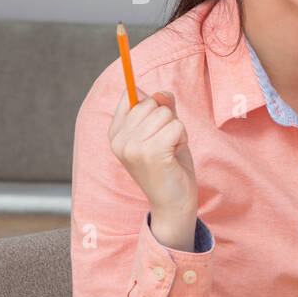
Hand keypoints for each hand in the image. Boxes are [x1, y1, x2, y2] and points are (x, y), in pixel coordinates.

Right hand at [109, 86, 197, 220]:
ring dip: (176, 131)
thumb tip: (162, 93)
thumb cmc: (169, 167)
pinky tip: (174, 155)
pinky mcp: (151, 153)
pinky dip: (182, 139)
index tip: (156, 126)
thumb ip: (161, 109)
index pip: (131, 95)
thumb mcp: (162, 132)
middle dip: (167, 120)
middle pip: (152, 103)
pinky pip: (176, 126)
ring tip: (170, 151)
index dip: (152, 104)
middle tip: (166, 145)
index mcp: (115, 133)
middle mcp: (119, 139)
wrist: (173, 203)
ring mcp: (132, 147)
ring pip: (166, 114)